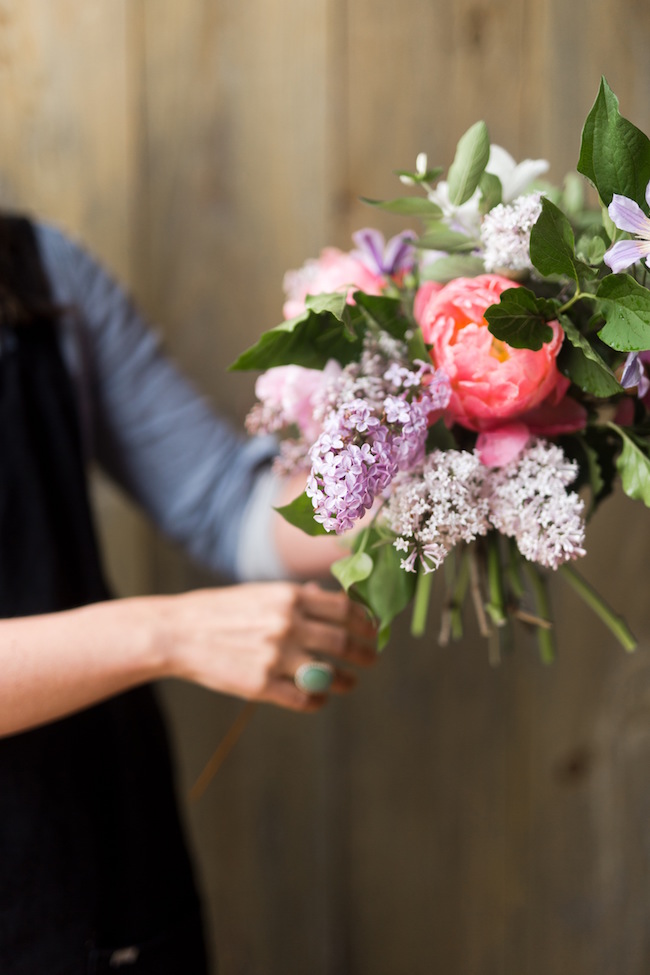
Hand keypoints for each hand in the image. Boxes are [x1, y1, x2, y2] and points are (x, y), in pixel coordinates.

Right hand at [158, 581, 377, 711]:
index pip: (344, 608)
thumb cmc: (220, 610)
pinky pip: (304, 698)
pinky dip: (318, 700)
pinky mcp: (261, 685)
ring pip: (328, 673)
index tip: (373, 629)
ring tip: (350, 682)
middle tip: (371, 658)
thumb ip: (295, 599)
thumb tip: (328, 598)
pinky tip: (319, 699)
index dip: (365, 621)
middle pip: (343, 641)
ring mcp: (276, 656)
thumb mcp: (260, 593)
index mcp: (289, 596)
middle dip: (364, 652)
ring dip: (346, 680)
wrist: (178, 633)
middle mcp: (287, 624)